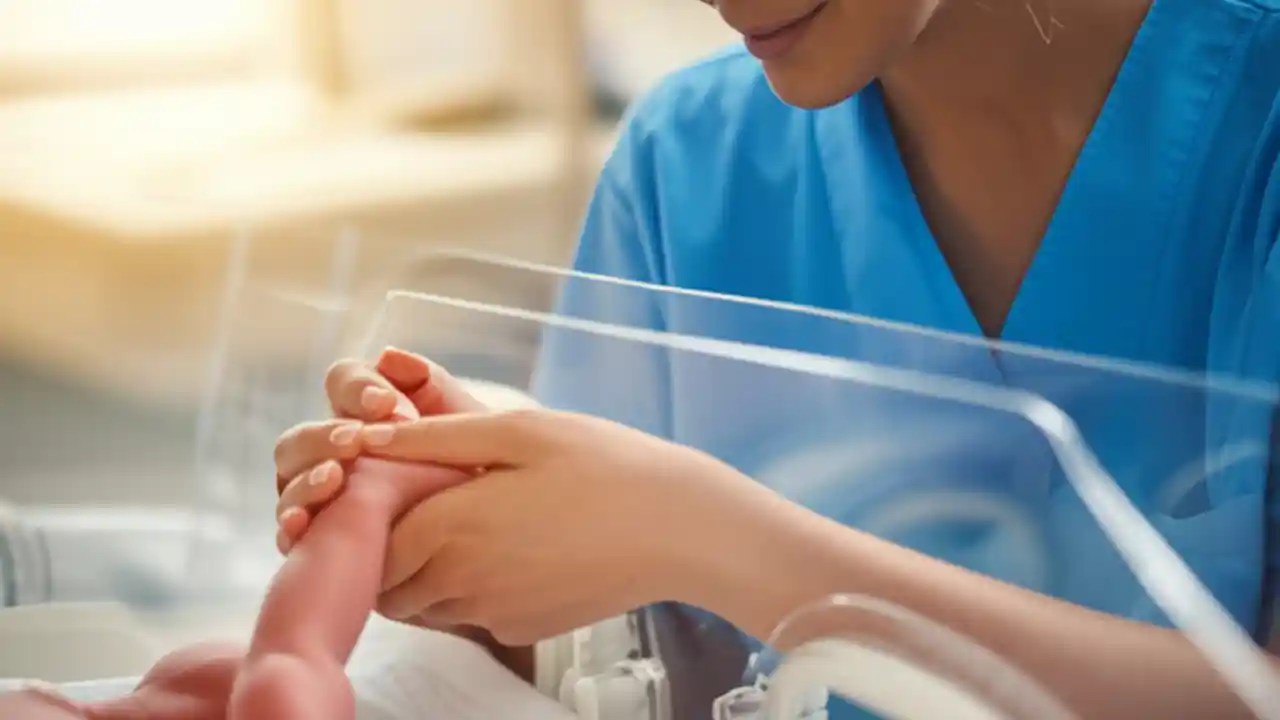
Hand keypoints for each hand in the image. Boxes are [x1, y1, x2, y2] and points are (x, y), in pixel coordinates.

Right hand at [273, 348, 485, 550]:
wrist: (492, 541)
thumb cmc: (476, 474)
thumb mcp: (468, 429)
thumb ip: (433, 388)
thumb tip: (389, 354)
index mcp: (365, 414)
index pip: (342, 383)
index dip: (356, 388)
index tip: (386, 404)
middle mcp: (332, 453)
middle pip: (302, 433)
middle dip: (324, 434)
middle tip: (356, 440)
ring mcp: (319, 499)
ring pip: (289, 478)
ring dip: (307, 475)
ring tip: (335, 478)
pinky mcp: (319, 543)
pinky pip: (289, 533)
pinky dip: (291, 524)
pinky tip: (303, 523)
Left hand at [357, 409, 777, 645]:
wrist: (679, 528)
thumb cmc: (604, 465)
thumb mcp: (519, 429)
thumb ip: (435, 435)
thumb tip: (368, 436)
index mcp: (449, 528)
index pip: (366, 542)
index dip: (368, 515)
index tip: (392, 484)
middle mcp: (460, 583)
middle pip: (386, 585)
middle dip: (389, 551)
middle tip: (424, 505)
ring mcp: (491, 614)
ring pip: (423, 606)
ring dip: (426, 573)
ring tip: (469, 524)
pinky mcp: (522, 631)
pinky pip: (470, 616)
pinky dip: (471, 590)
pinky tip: (513, 547)